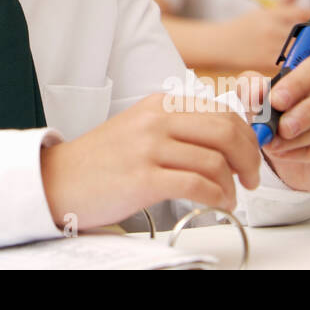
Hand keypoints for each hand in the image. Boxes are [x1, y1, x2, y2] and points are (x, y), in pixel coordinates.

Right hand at [40, 90, 260, 231]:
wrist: (58, 180)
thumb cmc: (102, 161)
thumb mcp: (140, 129)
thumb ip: (178, 128)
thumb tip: (226, 140)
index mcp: (157, 104)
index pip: (220, 111)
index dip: (246, 137)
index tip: (250, 156)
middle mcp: (154, 121)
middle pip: (225, 131)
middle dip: (249, 158)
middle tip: (251, 178)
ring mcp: (148, 149)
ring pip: (215, 161)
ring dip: (232, 185)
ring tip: (229, 198)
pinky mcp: (143, 180)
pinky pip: (198, 186)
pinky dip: (218, 198)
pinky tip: (217, 205)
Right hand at [227, 0, 309, 71]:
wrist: (218, 45)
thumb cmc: (243, 27)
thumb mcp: (262, 11)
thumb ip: (284, 1)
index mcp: (272, 13)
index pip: (302, 13)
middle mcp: (272, 29)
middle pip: (308, 34)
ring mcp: (270, 47)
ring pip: (303, 51)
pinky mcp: (267, 64)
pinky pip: (293, 65)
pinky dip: (308, 67)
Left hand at [238, 53, 309, 192]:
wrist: (291, 156)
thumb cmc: (281, 115)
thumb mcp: (263, 99)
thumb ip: (255, 89)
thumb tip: (254, 90)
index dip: (299, 82)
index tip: (275, 100)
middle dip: (309, 109)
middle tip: (280, 125)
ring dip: (301, 135)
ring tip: (273, 142)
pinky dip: (303, 152)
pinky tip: (282, 153)